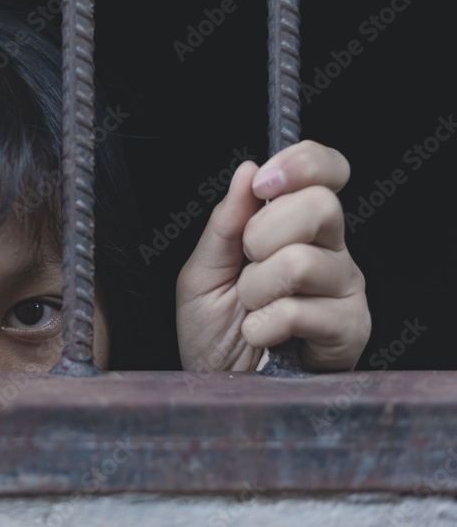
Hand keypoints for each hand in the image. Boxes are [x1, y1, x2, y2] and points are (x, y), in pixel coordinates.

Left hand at [176, 140, 369, 372]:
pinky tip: (260, 335)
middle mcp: (330, 251)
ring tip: (250, 309)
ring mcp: (345, 289)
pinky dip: (263, 324)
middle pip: (321, 206)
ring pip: (303, 261)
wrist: (218, 389)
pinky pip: (300, 310)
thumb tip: (247, 171)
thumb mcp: (202, 272)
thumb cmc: (212, 333)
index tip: (265, 181)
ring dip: (256, 289)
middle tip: (247, 265)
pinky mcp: (350, 329)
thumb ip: (225, 223)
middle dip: (263, 234)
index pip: (327, 172)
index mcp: (297, 228)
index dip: (303, 163)